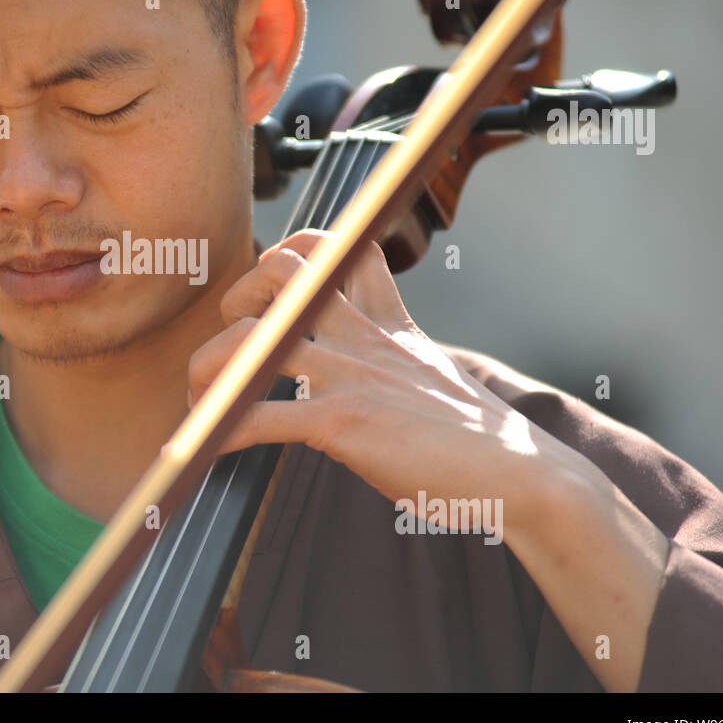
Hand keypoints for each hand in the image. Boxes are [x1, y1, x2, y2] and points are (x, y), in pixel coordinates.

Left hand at [187, 229, 671, 690]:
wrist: (522, 475)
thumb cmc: (478, 438)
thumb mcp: (431, 375)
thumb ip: (390, 357)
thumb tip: (357, 370)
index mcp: (389, 322)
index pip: (341, 247)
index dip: (293, 251)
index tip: (269, 287)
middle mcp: (365, 337)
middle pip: (284, 273)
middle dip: (240, 296)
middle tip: (230, 339)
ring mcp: (351, 376)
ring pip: (254, 340)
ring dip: (209, 366)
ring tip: (199, 400)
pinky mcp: (343, 423)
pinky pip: (258, 415)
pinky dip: (217, 430)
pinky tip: (201, 449)